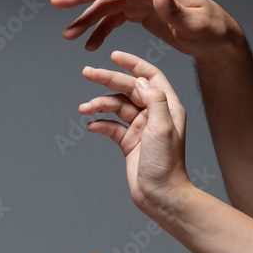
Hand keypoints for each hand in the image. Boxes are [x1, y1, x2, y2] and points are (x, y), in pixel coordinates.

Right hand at [51, 0, 240, 56]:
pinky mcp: (140, 14)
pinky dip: (100, 31)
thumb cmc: (210, 30)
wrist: (217, 40)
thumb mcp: (195, 23)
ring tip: (67, 35)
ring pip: (106, 6)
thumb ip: (174, 8)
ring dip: (86, 19)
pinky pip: (113, 20)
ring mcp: (141, 1)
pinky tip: (89, 45)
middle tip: (56, 2)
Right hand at [79, 51, 190, 210]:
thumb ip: (154, 100)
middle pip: (128, 88)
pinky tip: (91, 126)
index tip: (113, 56)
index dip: (132, 63)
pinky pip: (110, 126)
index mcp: (168, 107)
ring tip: (84, 108)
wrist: (161, 196)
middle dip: (107, 79)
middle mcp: (154, 114)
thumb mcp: (163, 128)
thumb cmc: (166, 165)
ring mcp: (140, 127)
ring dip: (99, 104)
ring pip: (116, 106)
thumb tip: (140, 80)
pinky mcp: (128, 142)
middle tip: (86, 72)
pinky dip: (100, 123)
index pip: (150, 76)